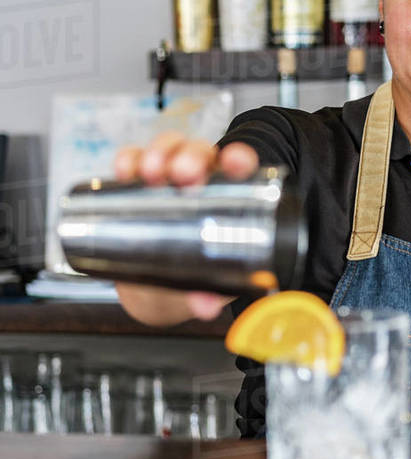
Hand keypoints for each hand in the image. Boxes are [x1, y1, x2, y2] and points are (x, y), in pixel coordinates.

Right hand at [113, 131, 259, 322]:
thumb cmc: (193, 281)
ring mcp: (167, 180)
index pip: (239, 168)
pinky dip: (127, 159)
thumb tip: (205, 308)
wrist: (155, 294)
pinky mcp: (136, 188)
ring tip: (149, 172)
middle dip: (191, 156)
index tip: (234, 162)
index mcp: (229, 198)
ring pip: (166, 150)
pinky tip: (124, 169)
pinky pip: (131, 162)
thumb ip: (207, 296)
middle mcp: (200, 182)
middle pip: (200, 153)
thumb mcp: (204, 288)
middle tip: (182, 173)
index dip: (238, 158)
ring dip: (158, 153)